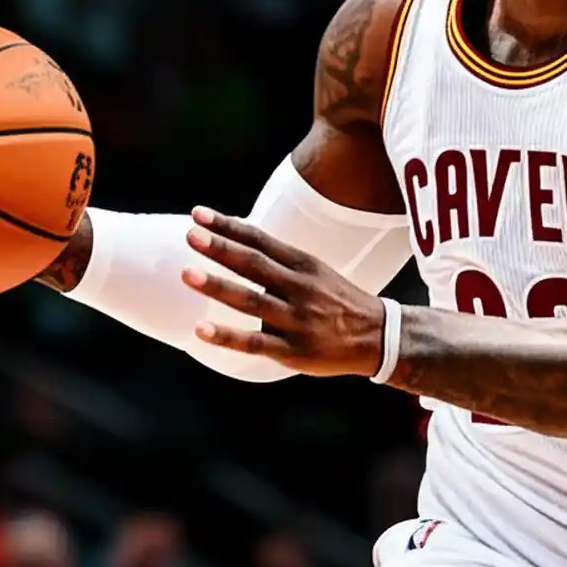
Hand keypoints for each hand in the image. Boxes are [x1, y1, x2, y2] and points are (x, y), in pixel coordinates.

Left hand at [180, 207, 384, 376]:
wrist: (379, 337)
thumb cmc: (339, 301)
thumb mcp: (316, 271)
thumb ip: (278, 259)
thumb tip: (237, 234)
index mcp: (305, 265)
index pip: (261, 240)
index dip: (229, 227)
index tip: (199, 215)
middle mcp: (300, 289)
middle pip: (255, 265)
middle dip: (221, 249)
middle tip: (191, 235)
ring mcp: (296, 320)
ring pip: (252, 301)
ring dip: (218, 286)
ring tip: (188, 273)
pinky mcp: (293, 351)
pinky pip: (254, 343)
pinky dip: (227, 336)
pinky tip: (201, 329)